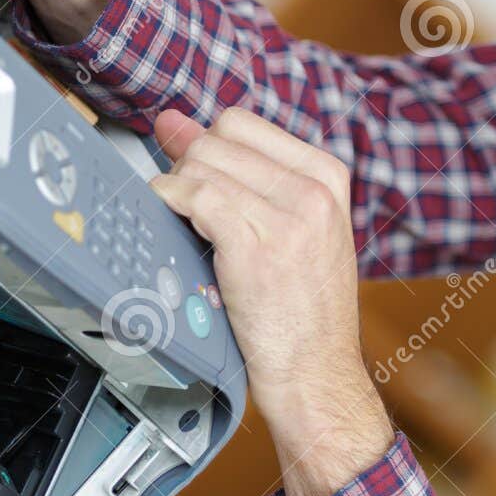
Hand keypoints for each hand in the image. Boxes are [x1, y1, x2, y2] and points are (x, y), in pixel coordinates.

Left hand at [149, 108, 393, 495]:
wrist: (316, 373)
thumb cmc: (301, 308)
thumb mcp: (290, 227)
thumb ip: (239, 172)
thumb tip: (174, 122)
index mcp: (327, 175)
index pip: (241, 123)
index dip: (204, 145)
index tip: (192, 171)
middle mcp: (313, 190)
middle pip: (217, 139)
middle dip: (189, 167)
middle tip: (188, 210)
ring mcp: (288, 216)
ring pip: (202, 165)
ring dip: (177, 190)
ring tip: (187, 227)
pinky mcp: (256, 244)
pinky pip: (193, 196)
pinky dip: (168, 203)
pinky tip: (171, 224)